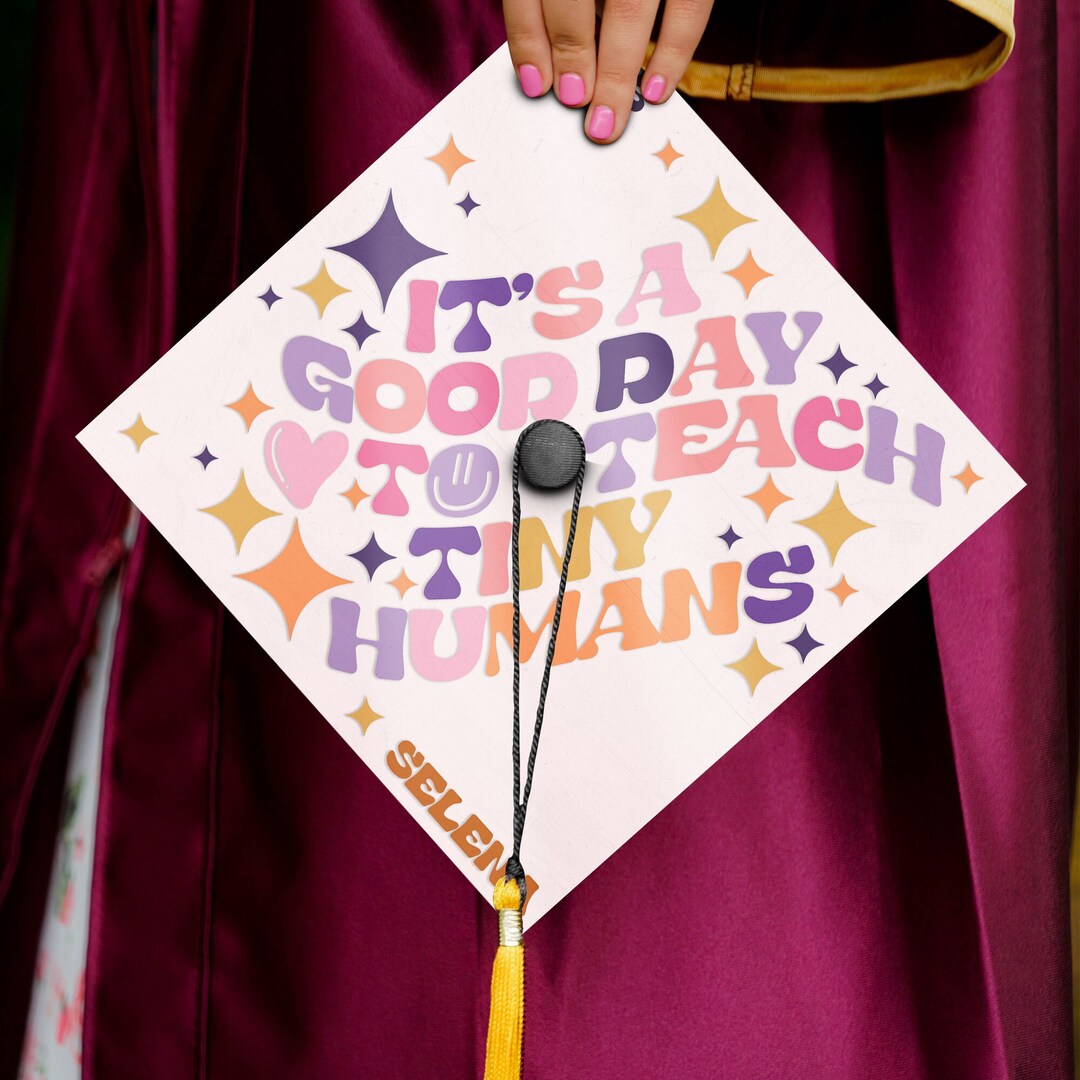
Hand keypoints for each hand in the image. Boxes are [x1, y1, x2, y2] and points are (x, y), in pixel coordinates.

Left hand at [504, 0, 714, 143]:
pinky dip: (673, 52)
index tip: (536, 86)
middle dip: (574, 58)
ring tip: (608, 117)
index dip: (528, 38)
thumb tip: (549, 64)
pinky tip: (658, 90)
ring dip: (617, 72)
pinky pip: (687, 7)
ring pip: (628, 9)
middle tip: (576, 106)